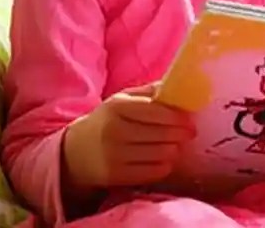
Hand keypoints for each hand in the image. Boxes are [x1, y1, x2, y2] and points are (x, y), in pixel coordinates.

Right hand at [62, 82, 195, 191]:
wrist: (75, 152)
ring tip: (175, 146)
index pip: (157, 112)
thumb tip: (179, 89)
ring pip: (161, 154)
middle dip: (181, 134)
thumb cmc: (107, 121)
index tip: (189, 120)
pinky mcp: (116, 176)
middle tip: (188, 133)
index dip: (178, 117)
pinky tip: (163, 160)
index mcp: (117, 107)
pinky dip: (164, 166)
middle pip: (163, 134)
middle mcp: (114, 131)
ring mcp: (114, 156)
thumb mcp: (122, 100)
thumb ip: (150, 92)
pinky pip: (153, 172)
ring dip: (174, 150)